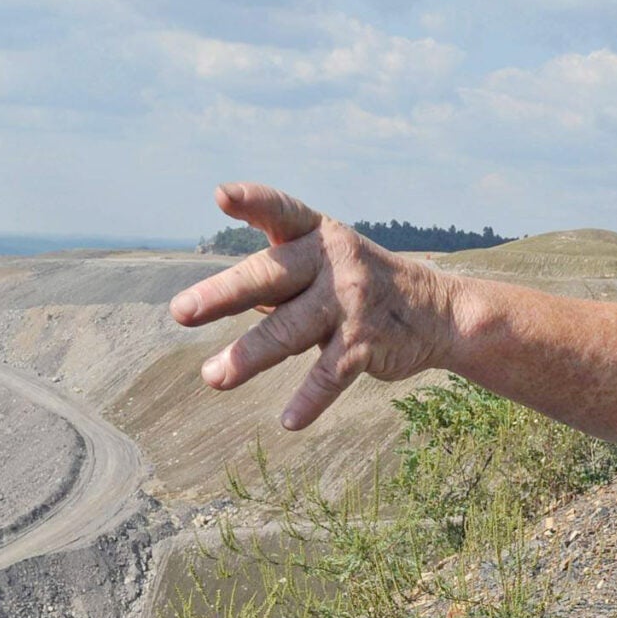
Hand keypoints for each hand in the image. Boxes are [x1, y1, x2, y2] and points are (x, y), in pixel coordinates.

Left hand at [170, 183, 458, 429]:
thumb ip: (273, 276)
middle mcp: (332, 262)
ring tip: (212, 378)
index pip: (280, 211)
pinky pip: (330, 374)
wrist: (435, 311)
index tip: (221, 197)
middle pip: (270, 276)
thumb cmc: (358, 284)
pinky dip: (309, 399)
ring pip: (289, 331)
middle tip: (180, 311)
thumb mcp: (321, 265)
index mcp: (315, 235)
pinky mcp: (366, 343)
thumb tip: (211, 299)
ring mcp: (350, 302)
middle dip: (222, 294)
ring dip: (248, 357)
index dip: (252, 202)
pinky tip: (288, 421)